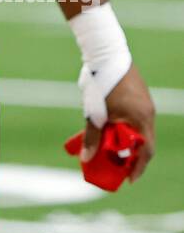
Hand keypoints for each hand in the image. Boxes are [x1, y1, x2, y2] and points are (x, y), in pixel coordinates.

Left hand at [81, 63, 154, 182]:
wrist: (105, 52)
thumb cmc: (102, 83)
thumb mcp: (94, 114)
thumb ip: (92, 137)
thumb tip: (86, 158)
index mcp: (141, 119)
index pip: (146, 150)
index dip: (138, 167)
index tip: (128, 179)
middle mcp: (147, 113)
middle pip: (142, 142)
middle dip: (129, 156)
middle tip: (116, 167)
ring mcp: (143, 104)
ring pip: (136, 130)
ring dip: (124, 141)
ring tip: (108, 149)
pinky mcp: (137, 96)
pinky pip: (132, 118)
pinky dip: (122, 127)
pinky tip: (107, 128)